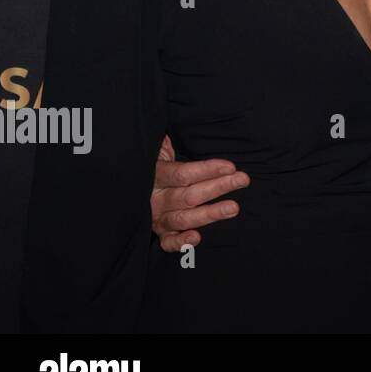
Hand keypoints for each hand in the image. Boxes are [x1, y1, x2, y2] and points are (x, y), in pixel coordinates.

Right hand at [151, 134, 249, 252]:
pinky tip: (197, 238)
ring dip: (209, 214)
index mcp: (156, 175)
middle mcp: (155, 198)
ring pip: (183, 218)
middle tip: (242, 180)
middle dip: (218, 187)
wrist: (127, 187)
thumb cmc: (155, 165)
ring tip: (233, 208)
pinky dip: (180, 242)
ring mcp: (156, 218)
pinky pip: (168, 242)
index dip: (207, 170)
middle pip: (189, 196)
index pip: (183, 174)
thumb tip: (172, 128)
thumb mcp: (157, 151)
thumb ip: (165, 144)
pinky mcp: (159, 234)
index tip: (231, 166)